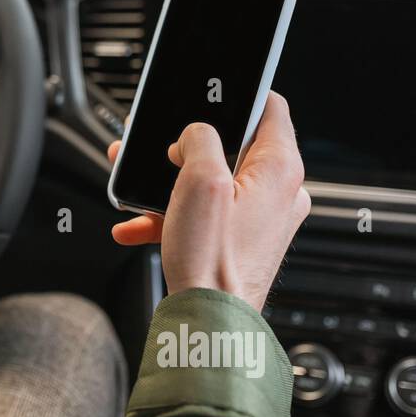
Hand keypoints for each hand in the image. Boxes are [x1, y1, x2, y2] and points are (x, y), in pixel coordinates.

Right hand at [107, 92, 310, 311]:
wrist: (209, 323)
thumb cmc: (211, 261)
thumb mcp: (200, 182)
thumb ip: (199, 140)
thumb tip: (195, 134)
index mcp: (280, 170)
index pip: (271, 108)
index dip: (238, 94)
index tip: (209, 93)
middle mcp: (279, 192)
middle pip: (233, 146)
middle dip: (185, 146)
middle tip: (155, 146)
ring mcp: (262, 219)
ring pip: (214, 182)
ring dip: (170, 182)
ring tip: (135, 188)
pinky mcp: (243, 241)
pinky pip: (207, 214)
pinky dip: (174, 214)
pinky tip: (138, 225)